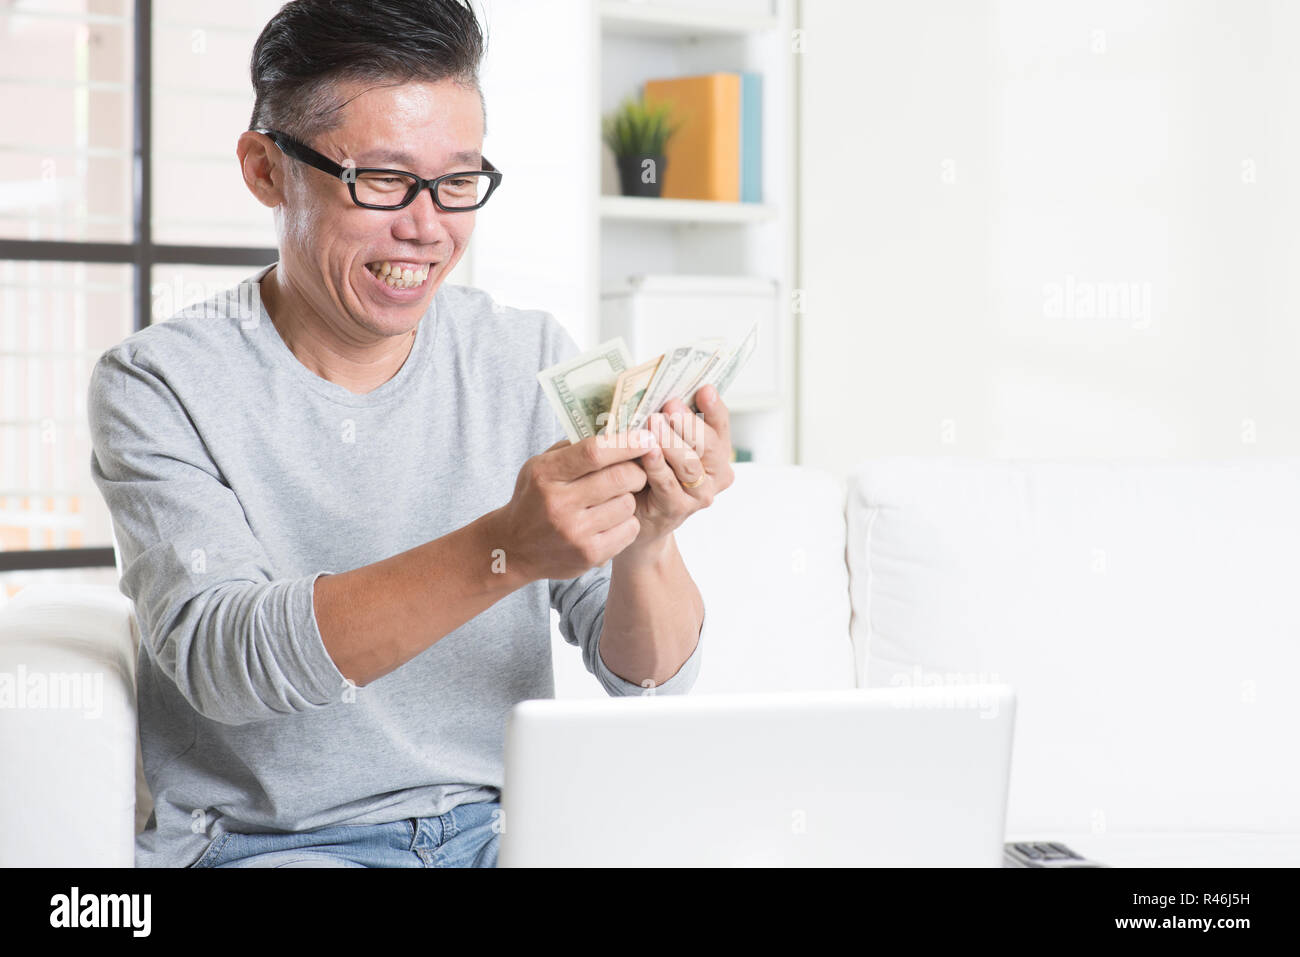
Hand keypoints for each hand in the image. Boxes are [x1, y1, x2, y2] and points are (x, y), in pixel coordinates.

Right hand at [493, 429, 656, 582]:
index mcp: (546, 474)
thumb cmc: (535, 498)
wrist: (514, 548)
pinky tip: (613, 520)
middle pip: (619, 478)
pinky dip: (628, 522)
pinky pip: (629, 530)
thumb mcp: (541, 466)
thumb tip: (617, 430)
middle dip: (637, 470)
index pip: (594, 452)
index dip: (626, 443)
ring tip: (615, 498)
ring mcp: (574, 532)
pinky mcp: (589, 555)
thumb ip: (574, 448)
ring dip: (629, 497)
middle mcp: (559, 504)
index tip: (647, 437)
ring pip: (628, 504)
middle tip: (636, 471)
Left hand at [623, 384, 735, 561]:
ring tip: (654, 423)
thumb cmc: (653, 469)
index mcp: (718, 451)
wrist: (641, 513)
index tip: (705, 389)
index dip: (714, 407)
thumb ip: (672, 422)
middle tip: (671, 405)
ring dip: (672, 442)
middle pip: (710, 445)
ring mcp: (700, 494)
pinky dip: (657, 466)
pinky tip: (648, 451)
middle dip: (689, 423)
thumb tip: (661, 391)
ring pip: (690, 464)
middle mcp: (716, 473)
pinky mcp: (678, 509)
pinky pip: (668, 484)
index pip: (721, 424)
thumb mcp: (668, 442)